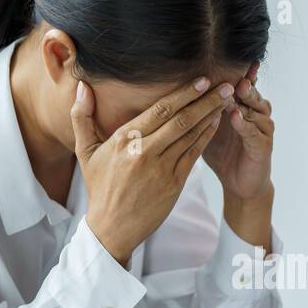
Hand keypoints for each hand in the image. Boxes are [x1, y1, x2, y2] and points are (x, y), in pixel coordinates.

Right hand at [71, 76, 228, 264]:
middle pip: (180, 119)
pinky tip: (217, 123)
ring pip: (190, 135)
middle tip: (225, 84)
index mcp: (124, 139)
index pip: (160, 109)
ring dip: (211, 115)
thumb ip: (81, 118)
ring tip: (226, 99)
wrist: (112, 227)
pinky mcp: (173, 184)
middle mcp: (144, 151)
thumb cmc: (100, 188)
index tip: (202, 80)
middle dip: (205, 100)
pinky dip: (207, 137)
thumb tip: (82, 87)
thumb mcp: (85, 152)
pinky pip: (194, 155)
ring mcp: (160, 168)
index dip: (184, 93)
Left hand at [202, 61, 273, 201]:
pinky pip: (255, 133)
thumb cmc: (222, 153)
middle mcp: (256, 114)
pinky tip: (236, 117)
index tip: (225, 54)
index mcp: (242, 106)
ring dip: (247, 99)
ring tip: (238, 90)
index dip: (236, 70)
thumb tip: (171, 90)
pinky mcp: (263, 147)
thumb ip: (198, 109)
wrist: (239, 184)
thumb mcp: (207, 127)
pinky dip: (246, 124)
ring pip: (257, 109)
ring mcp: (262, 129)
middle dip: (243, 80)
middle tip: (233, 69)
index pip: (240, 83)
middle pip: (252, 92)